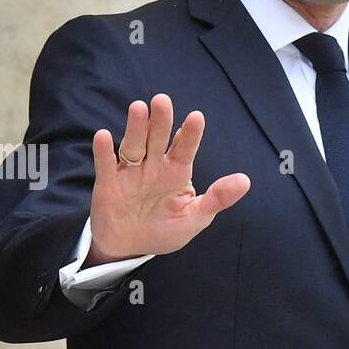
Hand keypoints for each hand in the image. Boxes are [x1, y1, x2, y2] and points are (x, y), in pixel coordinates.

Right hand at [87, 94, 250, 263]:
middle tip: (162, 101)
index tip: (196, 117)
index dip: (190, 134)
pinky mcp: (108, 183)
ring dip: (135, 128)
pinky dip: (103, 152)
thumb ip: (217, 199)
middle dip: (160, 121)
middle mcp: (154, 167)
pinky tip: (104, 136)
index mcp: (177, 172)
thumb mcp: (195, 218)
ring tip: (139, 108)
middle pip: (157, 139)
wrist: (130, 247)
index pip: (185, 149)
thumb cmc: (164, 230)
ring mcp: (130, 173)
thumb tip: (245, 181)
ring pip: (133, 146)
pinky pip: (106, 166)